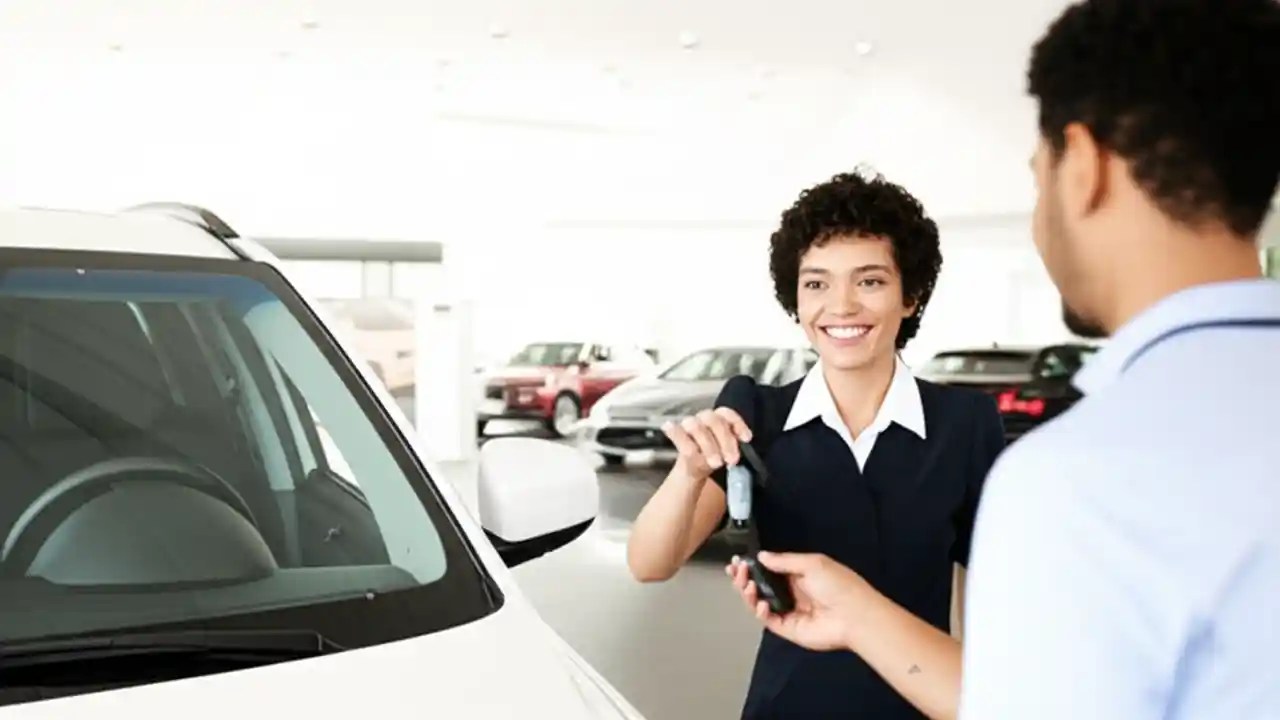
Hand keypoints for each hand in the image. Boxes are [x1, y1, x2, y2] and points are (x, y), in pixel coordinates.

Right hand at [661, 407, 751, 479]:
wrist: (694, 467)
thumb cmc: (714, 457)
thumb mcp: (726, 455)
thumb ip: (732, 451)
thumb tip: (736, 456)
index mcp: (720, 419)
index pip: (728, 414)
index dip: (738, 424)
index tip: (746, 439)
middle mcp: (705, 418)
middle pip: (715, 422)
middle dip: (725, 441)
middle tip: (732, 460)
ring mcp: (690, 424)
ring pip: (697, 428)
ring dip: (708, 446)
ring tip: (716, 464)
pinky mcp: (676, 433)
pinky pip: (676, 431)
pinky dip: (675, 432)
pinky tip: (671, 430)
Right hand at [727, 551, 877, 651]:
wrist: (855, 615)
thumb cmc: (840, 585)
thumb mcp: (812, 563)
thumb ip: (784, 560)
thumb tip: (762, 556)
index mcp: (799, 575)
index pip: (769, 569)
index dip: (752, 565)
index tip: (738, 561)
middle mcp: (792, 593)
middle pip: (760, 586)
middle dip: (745, 578)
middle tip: (735, 571)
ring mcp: (790, 611)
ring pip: (760, 603)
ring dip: (748, 593)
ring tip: (745, 584)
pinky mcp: (790, 629)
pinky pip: (769, 620)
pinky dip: (760, 612)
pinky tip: (759, 604)